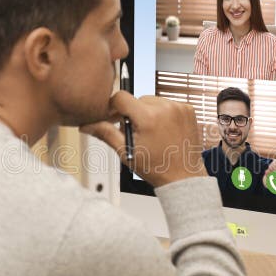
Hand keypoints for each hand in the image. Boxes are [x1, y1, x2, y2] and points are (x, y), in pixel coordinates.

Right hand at [81, 91, 206, 187]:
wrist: (183, 177)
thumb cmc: (156, 168)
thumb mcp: (126, 151)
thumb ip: (106, 133)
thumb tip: (86, 125)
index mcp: (148, 118)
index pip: (121, 97)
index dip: (114, 107)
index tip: (114, 118)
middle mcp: (165, 108)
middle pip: (137, 99)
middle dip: (133, 113)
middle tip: (136, 132)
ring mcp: (179, 108)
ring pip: (153, 101)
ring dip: (148, 112)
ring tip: (151, 132)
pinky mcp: (188, 110)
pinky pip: (168, 104)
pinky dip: (163, 113)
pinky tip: (164, 129)